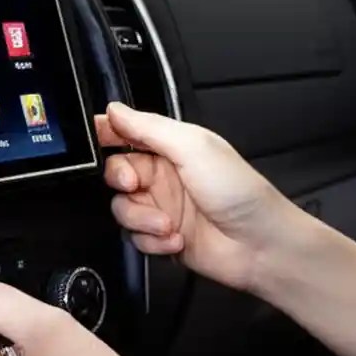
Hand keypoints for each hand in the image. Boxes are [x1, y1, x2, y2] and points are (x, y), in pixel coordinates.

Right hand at [95, 102, 298, 291]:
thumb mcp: (194, 147)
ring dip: (141, 218)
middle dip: (122, 181)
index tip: (93, 143)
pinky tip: (175, 240)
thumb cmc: (241, 192)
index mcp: (171, 146)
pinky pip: (135, 238)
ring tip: (166, 223)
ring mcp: (162, 207)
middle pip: (116, 173)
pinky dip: (151, 241)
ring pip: (122, 209)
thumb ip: (149, 128)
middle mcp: (164, 176)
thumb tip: (115, 109)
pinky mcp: (162, 238)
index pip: (126, 133)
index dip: (104, 135)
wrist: (262, 246)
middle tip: (136, 187)